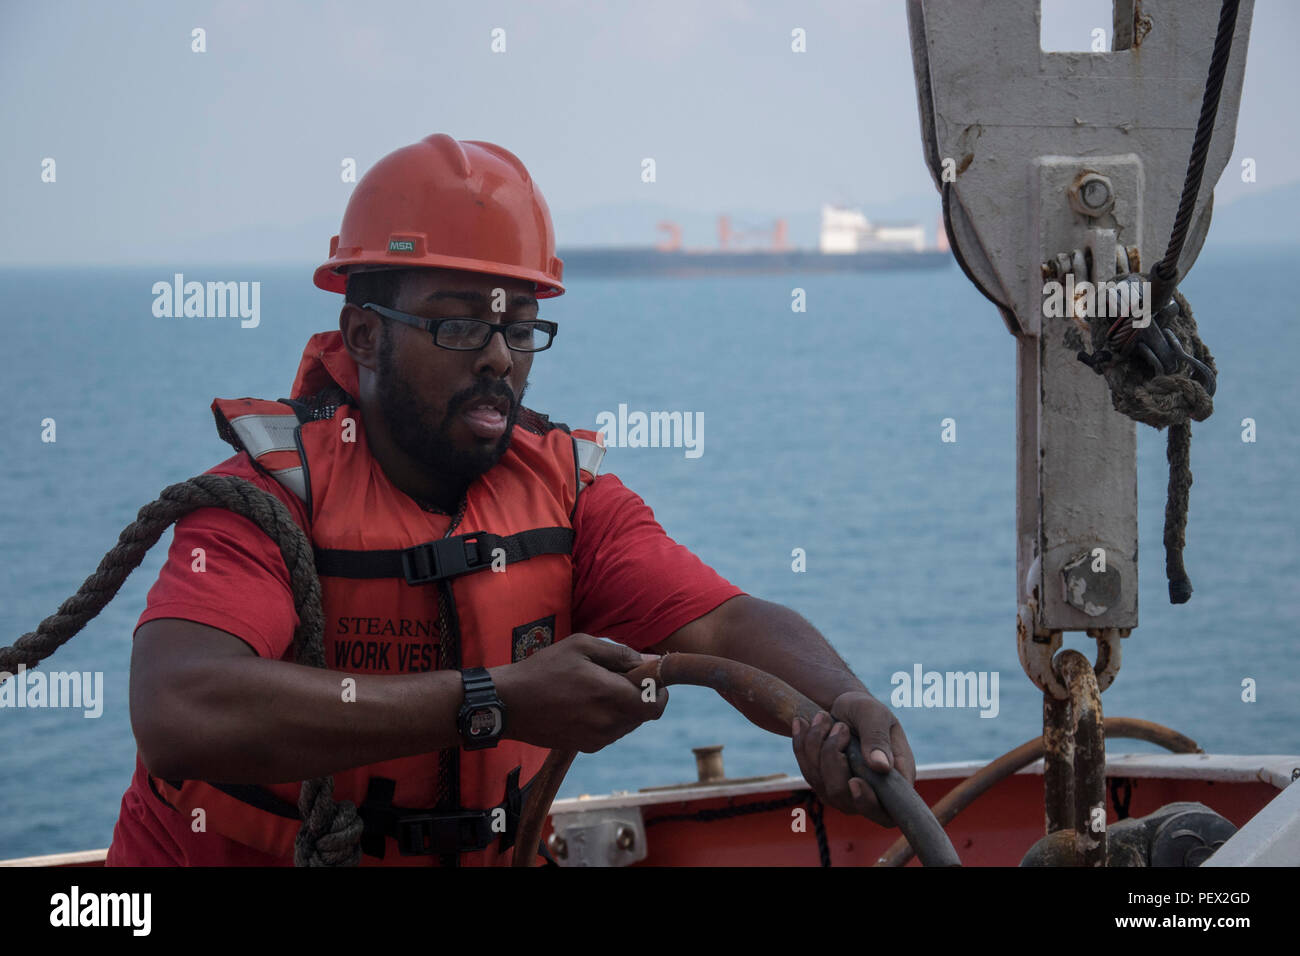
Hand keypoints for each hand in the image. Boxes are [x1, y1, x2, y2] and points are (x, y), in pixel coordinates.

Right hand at [493, 634, 668, 752]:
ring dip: (624, 707)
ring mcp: (596, 738)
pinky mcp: (585, 746)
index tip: (647, 676)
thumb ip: (620, 654)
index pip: (656, 704)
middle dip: (640, 696)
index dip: (659, 690)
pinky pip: (611, 732)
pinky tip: (586, 703)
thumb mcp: (581, 646)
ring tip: (597, 689)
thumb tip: (650, 663)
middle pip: (644, 714)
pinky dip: (609, 718)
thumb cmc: (543, 669)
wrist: (508, 703)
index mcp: (609, 695)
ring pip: (628, 724)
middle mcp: (607, 723)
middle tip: (618, 677)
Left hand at [790, 691, 915, 827]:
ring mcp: (844, 792)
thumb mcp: (874, 715)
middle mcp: (870, 792)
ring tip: (824, 717)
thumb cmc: (865, 711)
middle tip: (839, 725)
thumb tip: (882, 766)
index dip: (869, 802)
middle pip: (843, 795)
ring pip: (821, 782)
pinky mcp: (823, 784)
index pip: (886, 811)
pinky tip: (802, 723)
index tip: (854, 781)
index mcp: (895, 779)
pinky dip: (802, 744)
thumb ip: (878, 738)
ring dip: (816, 744)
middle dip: (832, 756)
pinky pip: (807, 770)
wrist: (844, 707)